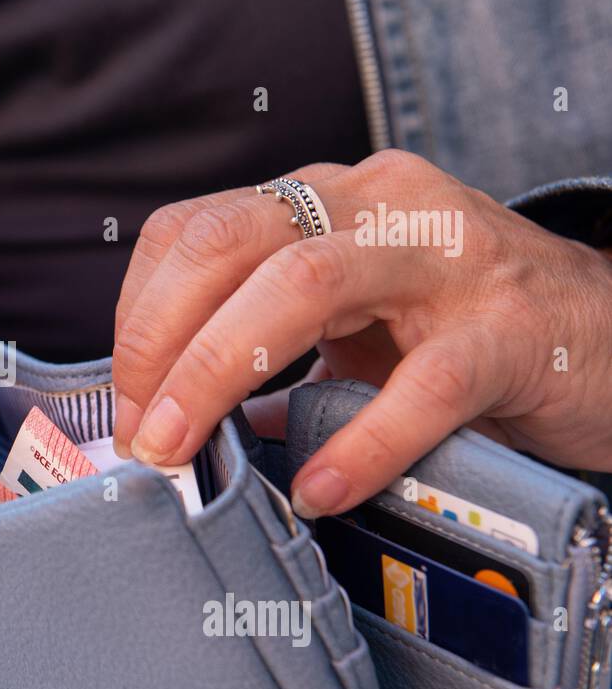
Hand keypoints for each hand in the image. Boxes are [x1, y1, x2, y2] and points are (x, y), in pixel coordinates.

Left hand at [112, 149, 611, 518]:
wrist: (609, 334)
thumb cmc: (462, 327)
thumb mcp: (353, 319)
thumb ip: (269, 349)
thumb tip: (176, 422)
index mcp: (326, 199)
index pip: (196, 230)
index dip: (140, 316)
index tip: (125, 401)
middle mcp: (378, 204)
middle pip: (229, 244)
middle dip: (159, 343)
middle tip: (140, 435)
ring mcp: (448, 257)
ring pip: (304, 286)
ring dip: (219, 373)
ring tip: (184, 451)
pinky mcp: (511, 330)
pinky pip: (423, 385)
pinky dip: (359, 442)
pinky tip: (320, 489)